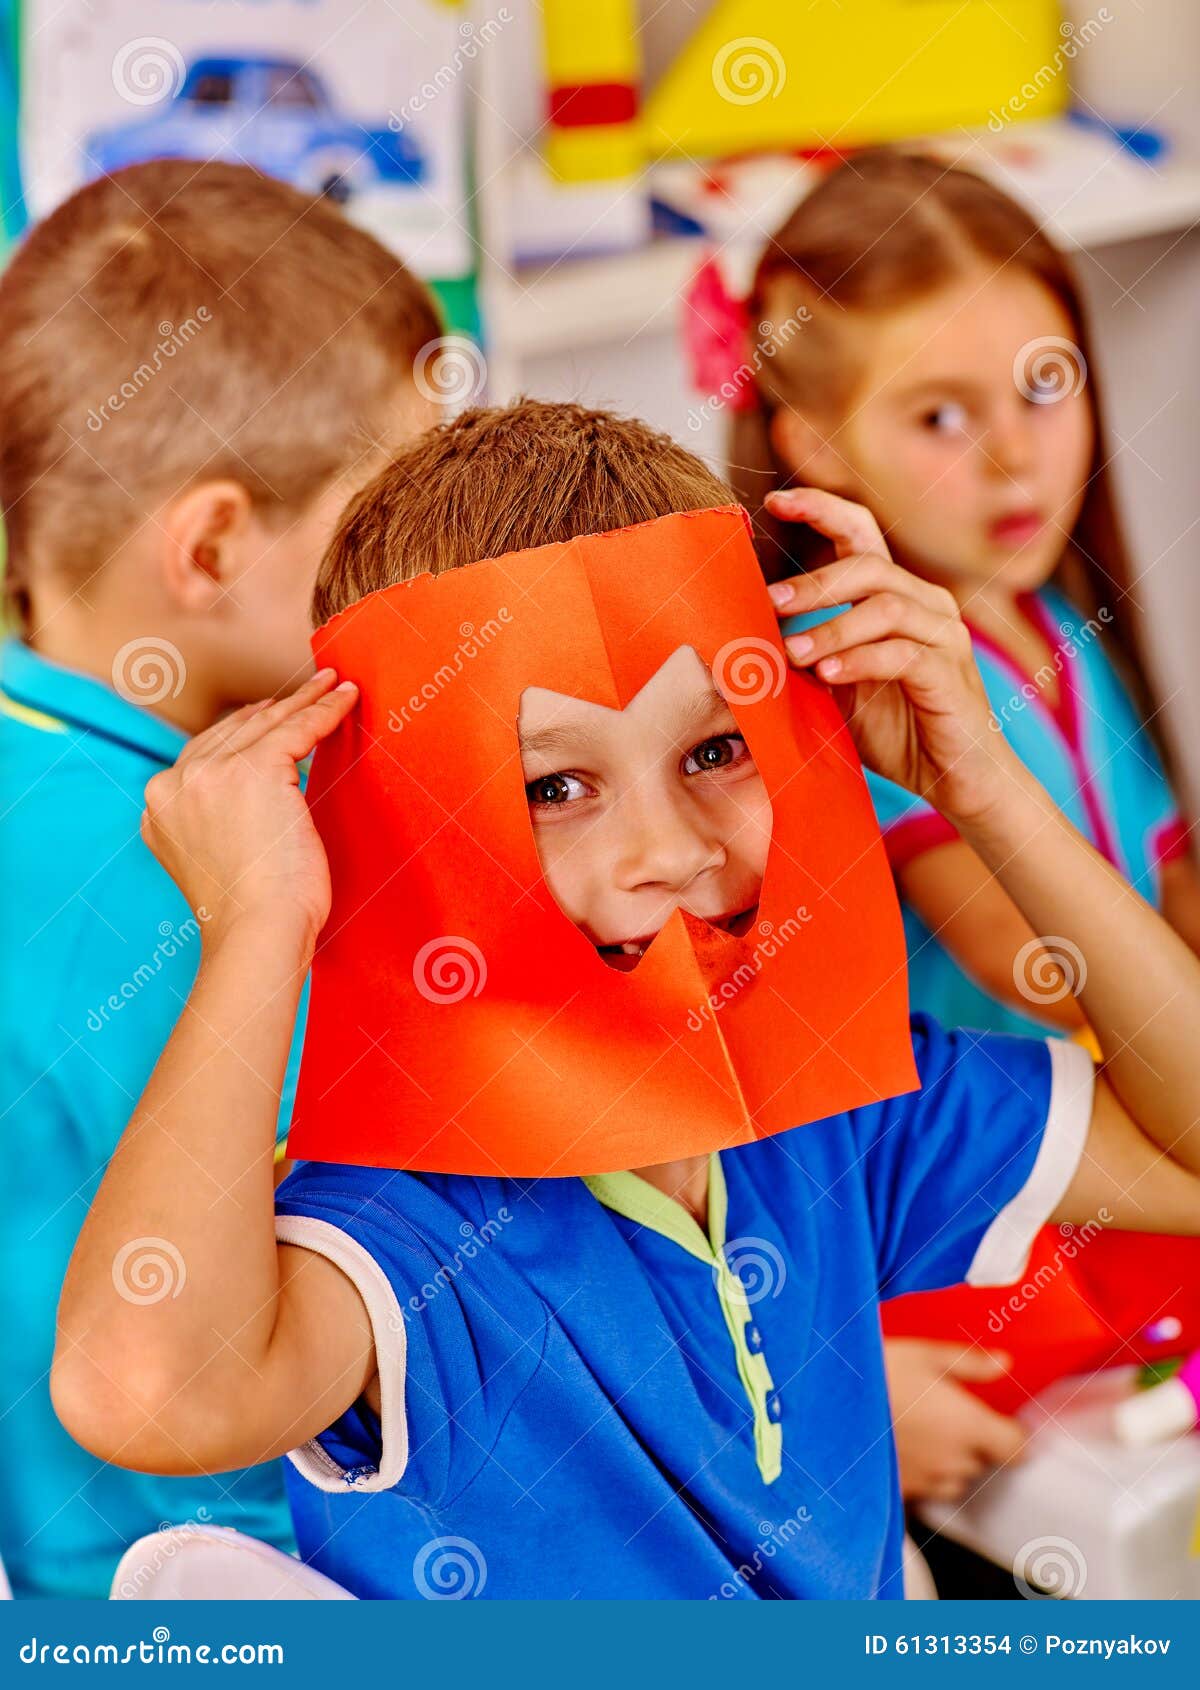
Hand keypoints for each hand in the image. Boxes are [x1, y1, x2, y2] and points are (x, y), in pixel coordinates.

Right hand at [141, 668, 357, 948]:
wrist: (257, 933)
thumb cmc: (249, 915)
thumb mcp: (211, 860)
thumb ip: (212, 822)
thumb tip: (246, 801)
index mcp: (158, 808)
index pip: (204, 753)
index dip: (241, 730)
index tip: (270, 714)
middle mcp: (173, 785)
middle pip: (233, 732)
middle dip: (275, 708)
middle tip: (307, 688)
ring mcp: (210, 776)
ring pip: (265, 724)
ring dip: (303, 699)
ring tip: (330, 684)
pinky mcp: (254, 771)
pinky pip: (297, 728)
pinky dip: (325, 710)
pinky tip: (344, 698)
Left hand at [765, 487, 1017, 825]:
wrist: (957, 779)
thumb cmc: (897, 731)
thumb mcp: (837, 686)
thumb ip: (805, 654)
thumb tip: (744, 634)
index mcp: (896, 595)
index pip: (860, 532)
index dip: (820, 508)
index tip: (774, 500)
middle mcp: (926, 603)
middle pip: (868, 566)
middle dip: (813, 582)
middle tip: (769, 603)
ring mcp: (943, 635)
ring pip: (885, 606)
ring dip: (831, 627)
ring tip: (792, 653)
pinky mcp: (949, 672)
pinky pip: (903, 653)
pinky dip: (860, 660)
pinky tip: (828, 675)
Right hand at [884, 1338, 1026, 1502]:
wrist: (825, 1404)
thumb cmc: (877, 1371)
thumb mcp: (925, 1354)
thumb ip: (970, 1364)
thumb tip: (1005, 1363)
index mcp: (969, 1427)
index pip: (1017, 1449)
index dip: (1013, 1436)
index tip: (1001, 1421)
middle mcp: (953, 1461)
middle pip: (983, 1463)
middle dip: (974, 1443)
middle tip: (948, 1414)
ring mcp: (926, 1481)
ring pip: (954, 1479)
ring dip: (949, 1461)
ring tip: (923, 1431)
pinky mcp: (900, 1492)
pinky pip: (924, 1489)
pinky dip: (921, 1472)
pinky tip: (901, 1446)